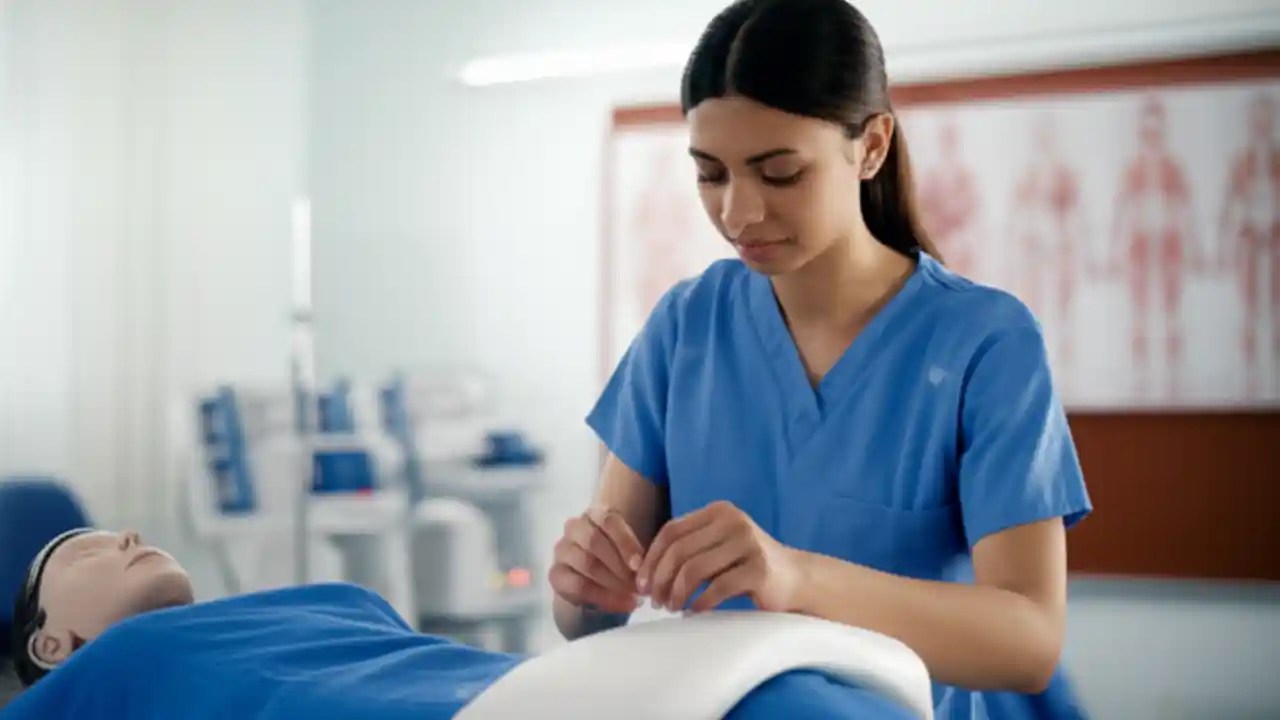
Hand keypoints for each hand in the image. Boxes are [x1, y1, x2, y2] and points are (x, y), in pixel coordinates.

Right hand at [548, 505, 645, 613]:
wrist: (590, 581)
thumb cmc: (615, 558)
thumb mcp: (627, 550)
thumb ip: (635, 555)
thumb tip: (646, 569)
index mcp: (594, 515)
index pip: (608, 521)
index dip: (625, 542)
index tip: (639, 564)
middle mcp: (574, 527)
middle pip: (594, 541)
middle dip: (620, 565)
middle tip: (637, 585)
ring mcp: (562, 549)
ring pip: (587, 563)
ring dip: (613, 582)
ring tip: (632, 596)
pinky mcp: (555, 573)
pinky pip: (578, 585)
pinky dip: (603, 597)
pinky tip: (620, 604)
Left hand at [636, 500, 803, 613]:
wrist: (796, 578)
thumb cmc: (747, 564)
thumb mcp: (718, 545)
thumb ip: (688, 547)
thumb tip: (642, 570)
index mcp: (719, 511)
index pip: (671, 531)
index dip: (652, 558)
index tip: (642, 582)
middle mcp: (733, 521)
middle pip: (680, 551)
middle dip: (661, 579)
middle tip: (656, 601)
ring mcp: (748, 544)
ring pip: (695, 569)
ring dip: (677, 593)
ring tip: (673, 607)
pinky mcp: (759, 569)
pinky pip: (718, 588)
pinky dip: (700, 603)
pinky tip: (694, 611)